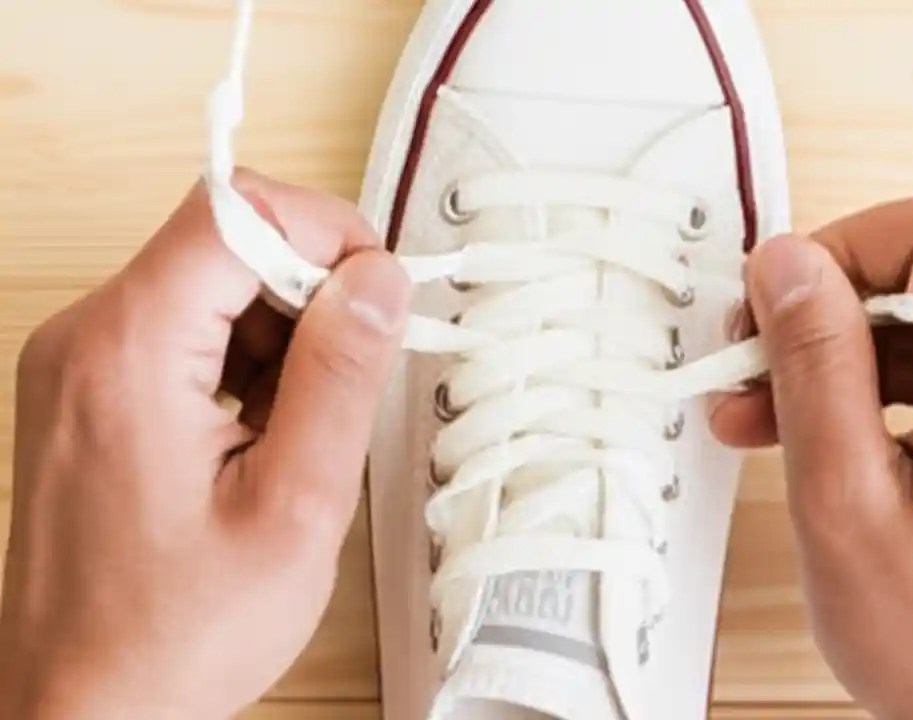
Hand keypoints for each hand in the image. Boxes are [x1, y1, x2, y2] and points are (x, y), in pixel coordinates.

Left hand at [0, 172, 409, 718]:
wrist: (89, 708)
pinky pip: (184, 332)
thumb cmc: (173, 634)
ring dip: (280, 335)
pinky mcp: (92, 392)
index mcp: (127, 352)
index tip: (375, 294)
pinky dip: (244, 363)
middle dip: (309, 292)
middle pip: (222, 241)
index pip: (234, 211)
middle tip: (352, 375)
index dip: (323, 232)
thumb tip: (377, 282)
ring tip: (300, 430)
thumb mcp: (295, 507)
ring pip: (209, 285)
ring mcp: (81, 365)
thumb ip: (340, 378)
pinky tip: (265, 436)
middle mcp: (86, 340)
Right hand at [710, 196, 912, 719]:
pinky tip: (817, 446)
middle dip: (827, 317)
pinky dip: (880, 407)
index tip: (778, 295)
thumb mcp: (845, 494)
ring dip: (841, 368)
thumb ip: (814, 363)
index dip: (846, 249)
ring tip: (762, 418)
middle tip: (751, 360)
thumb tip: (788, 264)